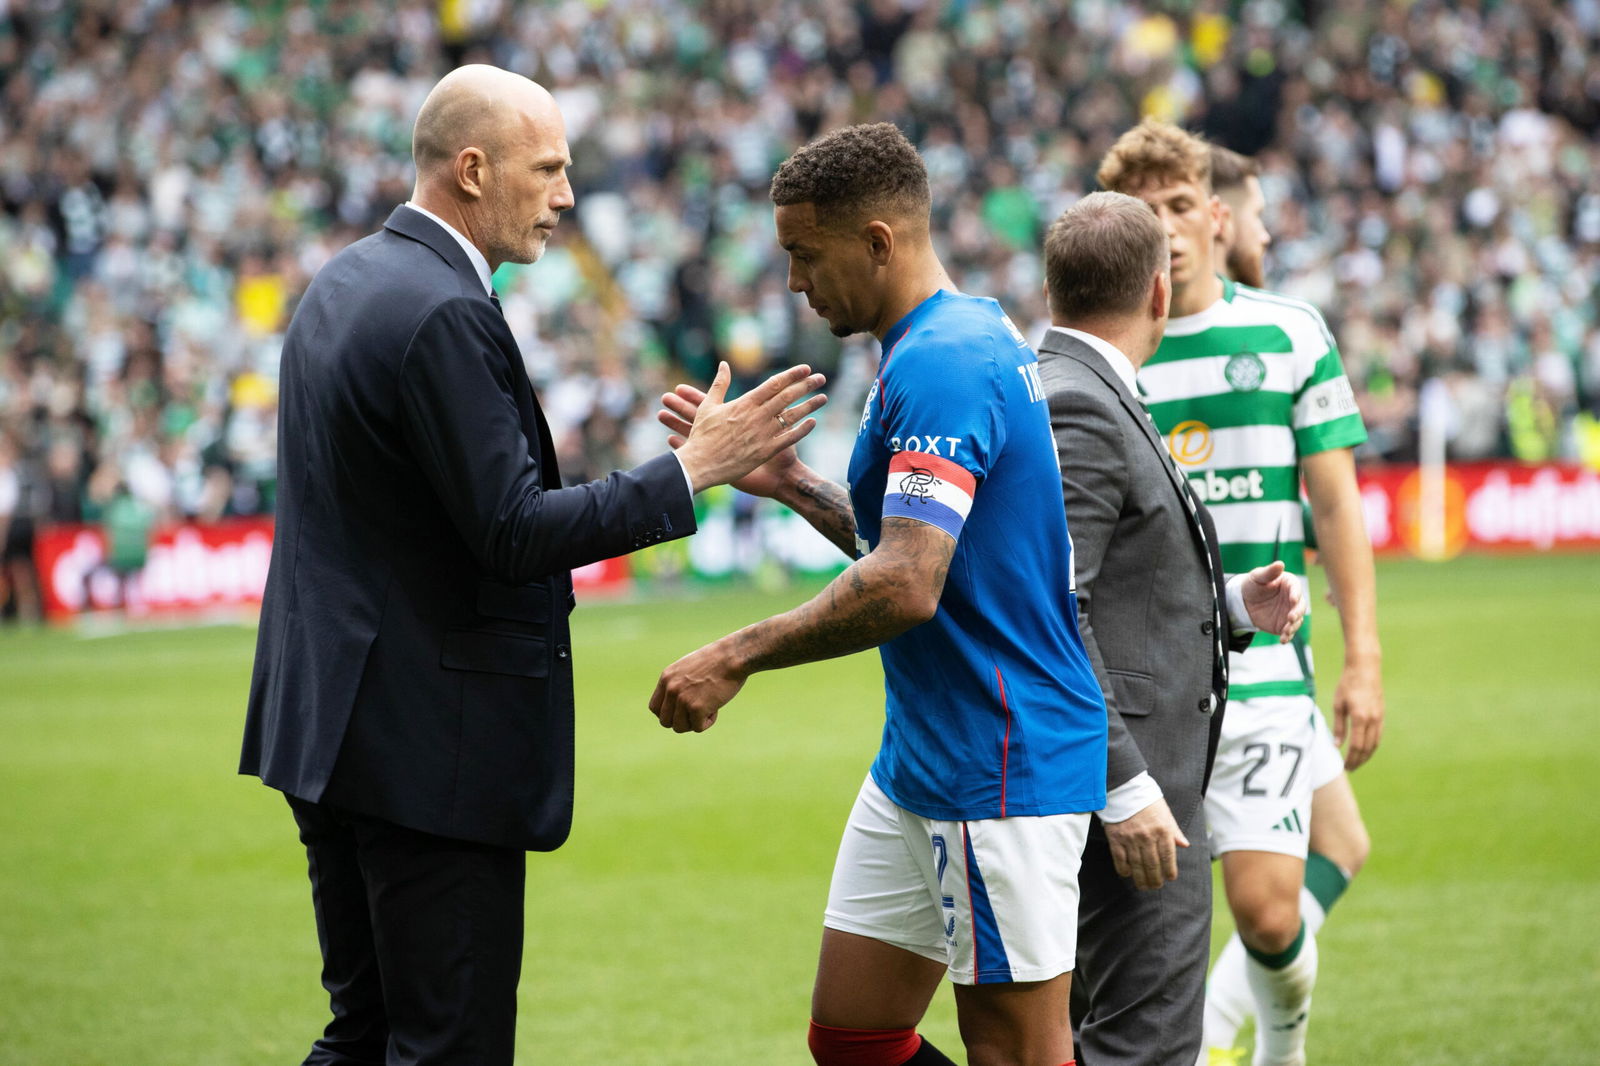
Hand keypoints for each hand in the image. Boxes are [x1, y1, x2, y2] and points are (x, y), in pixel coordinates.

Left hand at [649, 639, 746, 733]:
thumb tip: (677, 706)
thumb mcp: (688, 668)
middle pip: (665, 721)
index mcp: (666, 678)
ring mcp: (682, 699)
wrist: (732, 656)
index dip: (668, 714)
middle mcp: (670, 689)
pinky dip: (708, 721)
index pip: (654, 708)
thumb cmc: (717, 661)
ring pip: (680, 727)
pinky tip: (716, 707)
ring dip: (694, 722)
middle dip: (681, 721)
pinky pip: (698, 727)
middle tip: (697, 712)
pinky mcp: (696, 708)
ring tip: (708, 707)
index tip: (682, 712)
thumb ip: (678, 684)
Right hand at [669, 362, 826, 494]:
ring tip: (823, 397)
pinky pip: (788, 439)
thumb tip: (724, 365)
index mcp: (744, 403)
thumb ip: (719, 384)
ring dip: (809, 406)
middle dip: (806, 385)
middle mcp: (757, 416)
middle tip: (821, 377)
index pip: (774, 384)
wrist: (700, 464)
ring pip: (791, 417)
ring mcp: (763, 434)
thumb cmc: (702, 436)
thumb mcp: (708, 406)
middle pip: (787, 397)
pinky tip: (813, 423)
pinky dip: (802, 430)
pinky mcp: (765, 452)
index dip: (791, 375)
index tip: (805, 368)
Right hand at [1103, 797, 1187, 890]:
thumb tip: (1185, 845)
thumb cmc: (1147, 801)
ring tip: (1144, 886)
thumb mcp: (1166, 813)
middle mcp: (1147, 836)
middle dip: (1156, 880)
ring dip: (1141, 879)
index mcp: (1162, 830)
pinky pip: (1120, 860)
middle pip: (1153, 865)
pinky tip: (1128, 874)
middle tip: (1156, 886)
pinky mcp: (1116, 838)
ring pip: (1137, 866)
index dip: (1170, 871)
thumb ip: (1175, 831)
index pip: (1168, 857)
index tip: (1170, 878)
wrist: (1125, 789)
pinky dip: (1124, 870)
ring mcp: (1131, 838)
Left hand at [1241, 560, 1305, 642]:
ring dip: (1293, 627)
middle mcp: (1293, 599)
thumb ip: (1269, 572)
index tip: (1292, 599)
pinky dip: (1288, 636)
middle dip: (1297, 612)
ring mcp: (1290, 612)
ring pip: (1297, 621)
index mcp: (1290, 584)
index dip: (1296, 594)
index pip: (1296, 588)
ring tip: (1286, 631)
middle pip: (1301, 606)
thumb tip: (1280, 564)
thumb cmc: (1252, 585)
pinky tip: (1283, 640)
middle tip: (1290, 618)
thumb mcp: (1257, 576)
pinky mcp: (1284, 624)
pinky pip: (1289, 631)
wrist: (1244, 602)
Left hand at [1332, 661, 1383, 769]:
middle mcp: (1372, 719)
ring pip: (1375, 743)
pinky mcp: (1381, 714)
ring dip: (1366, 755)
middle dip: (1358, 760)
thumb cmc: (1347, 684)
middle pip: (1367, 748)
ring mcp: (1379, 717)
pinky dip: (1372, 745)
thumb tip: (1336, 745)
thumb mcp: (1338, 704)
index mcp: (1360, 717)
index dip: (1351, 759)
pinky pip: (1378, 735)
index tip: (1345, 767)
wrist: (1365, 668)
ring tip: (1357, 762)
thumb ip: (1339, 726)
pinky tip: (1365, 749)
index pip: (1356, 746)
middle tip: (1349, 769)